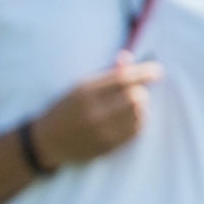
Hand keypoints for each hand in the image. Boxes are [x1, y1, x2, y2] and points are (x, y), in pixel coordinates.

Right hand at [29, 51, 163, 167]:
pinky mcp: (107, 146)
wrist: (46, 142)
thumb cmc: (63, 109)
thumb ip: (104, 73)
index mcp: (84, 92)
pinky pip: (135, 131)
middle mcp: (93, 111)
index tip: (157, 71)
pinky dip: (137, 122)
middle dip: (140, 92)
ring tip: (130, 107)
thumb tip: (127, 58)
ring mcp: (101, 131)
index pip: (122, 78)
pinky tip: (128, 120)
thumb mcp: (78, 86)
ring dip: (139, 108)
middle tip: (136, 92)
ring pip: (139, 115)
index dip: (144, 72)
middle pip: (135, 97)